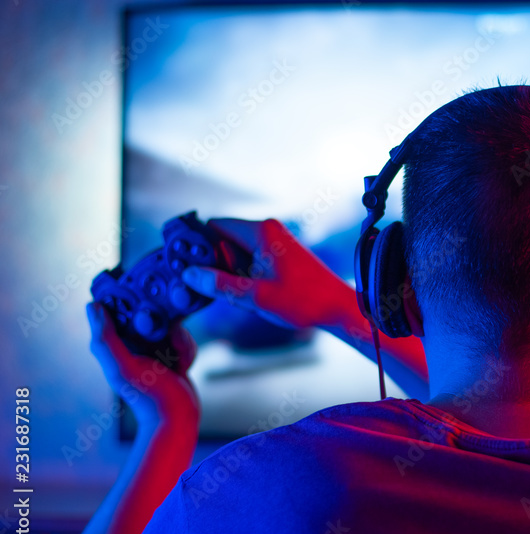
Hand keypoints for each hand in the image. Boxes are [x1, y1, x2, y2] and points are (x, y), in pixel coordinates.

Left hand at [86, 302, 198, 428]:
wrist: (176, 417)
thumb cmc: (147, 395)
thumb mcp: (123, 367)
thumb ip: (106, 339)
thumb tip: (93, 306)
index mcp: (116, 342)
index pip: (125, 307)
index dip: (138, 303)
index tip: (152, 314)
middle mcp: (133, 342)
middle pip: (157, 314)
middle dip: (169, 331)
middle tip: (169, 354)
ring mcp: (154, 347)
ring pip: (175, 326)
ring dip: (181, 345)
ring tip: (177, 365)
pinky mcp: (172, 353)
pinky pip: (185, 339)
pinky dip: (188, 352)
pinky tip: (184, 367)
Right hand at [181, 218, 344, 329]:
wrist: (337, 307)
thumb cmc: (303, 300)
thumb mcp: (255, 296)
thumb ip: (219, 285)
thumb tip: (188, 275)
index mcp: (261, 231)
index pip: (213, 226)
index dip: (198, 245)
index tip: (189, 266)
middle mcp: (267, 229)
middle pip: (222, 239)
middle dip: (217, 265)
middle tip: (222, 289)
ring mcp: (274, 241)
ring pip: (235, 253)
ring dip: (232, 275)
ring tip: (247, 296)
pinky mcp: (278, 253)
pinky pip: (249, 260)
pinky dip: (245, 277)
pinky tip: (255, 295)